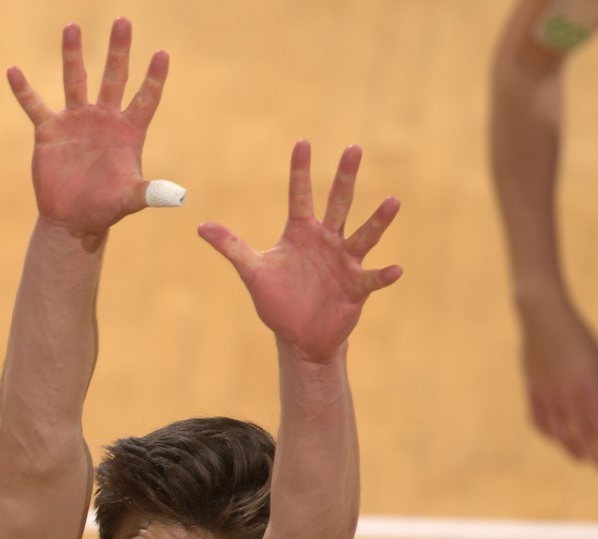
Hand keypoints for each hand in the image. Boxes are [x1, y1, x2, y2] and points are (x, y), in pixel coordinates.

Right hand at [8, 18, 168, 237]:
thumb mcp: (129, 199)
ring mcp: (76, 121)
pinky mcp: (49, 131)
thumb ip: (151, 193)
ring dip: (73, 54)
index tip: (163, 54)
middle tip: (123, 20)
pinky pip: (35, 105)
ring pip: (75, 80)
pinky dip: (23, 90)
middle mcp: (103, 118)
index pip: (145, 98)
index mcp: (127, 130)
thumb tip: (178, 197)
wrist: (73, 219)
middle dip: (118, 50)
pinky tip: (13, 71)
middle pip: (113, 76)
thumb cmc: (106, 208)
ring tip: (72, 26)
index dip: (154, 78)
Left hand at [199, 142, 401, 360]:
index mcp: (302, 232)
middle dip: (345, 177)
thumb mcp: (252, 272)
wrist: (298, 337)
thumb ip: (231, 247)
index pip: (301, 195)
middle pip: (338, 203)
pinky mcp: (356, 288)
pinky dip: (383, 274)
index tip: (302, 142)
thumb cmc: (279, 301)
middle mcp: (327, 241)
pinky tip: (396, 269)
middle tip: (354, 148)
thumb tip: (201, 226)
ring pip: (363, 235)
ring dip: (378, 220)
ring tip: (393, 201)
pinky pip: (372, 278)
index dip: (300, 170)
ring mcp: (344, 262)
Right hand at [517, 296, 597, 465]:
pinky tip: (555, 437)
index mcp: (587, 390)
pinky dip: (548, 433)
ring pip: (558, 433)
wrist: (544, 321)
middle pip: (580, 435)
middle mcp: (566, 399)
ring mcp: (546, 397)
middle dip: (593, 453)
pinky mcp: (532, 392)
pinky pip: (539, 420)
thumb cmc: (578, 337)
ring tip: (579, 458)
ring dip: (570, 448)